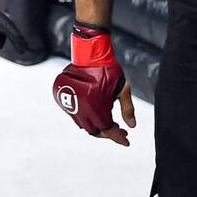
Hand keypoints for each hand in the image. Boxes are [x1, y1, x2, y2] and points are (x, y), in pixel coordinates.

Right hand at [53, 23, 135, 144]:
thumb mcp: (123, 89)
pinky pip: (77, 117)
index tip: (127, 142)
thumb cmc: (109, 70)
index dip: (118, 138)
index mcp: (96, 107)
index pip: (108, 130)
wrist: (89, 54)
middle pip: (95, 131)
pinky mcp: (64, 101)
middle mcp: (82, 109)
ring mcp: (71, 106)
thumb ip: (128, 109)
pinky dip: (88, 119)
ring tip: (111, 123)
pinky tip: (97, 115)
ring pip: (85, 125)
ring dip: (98, 127)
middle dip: (109, 133)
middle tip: (121, 131)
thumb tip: (131, 126)